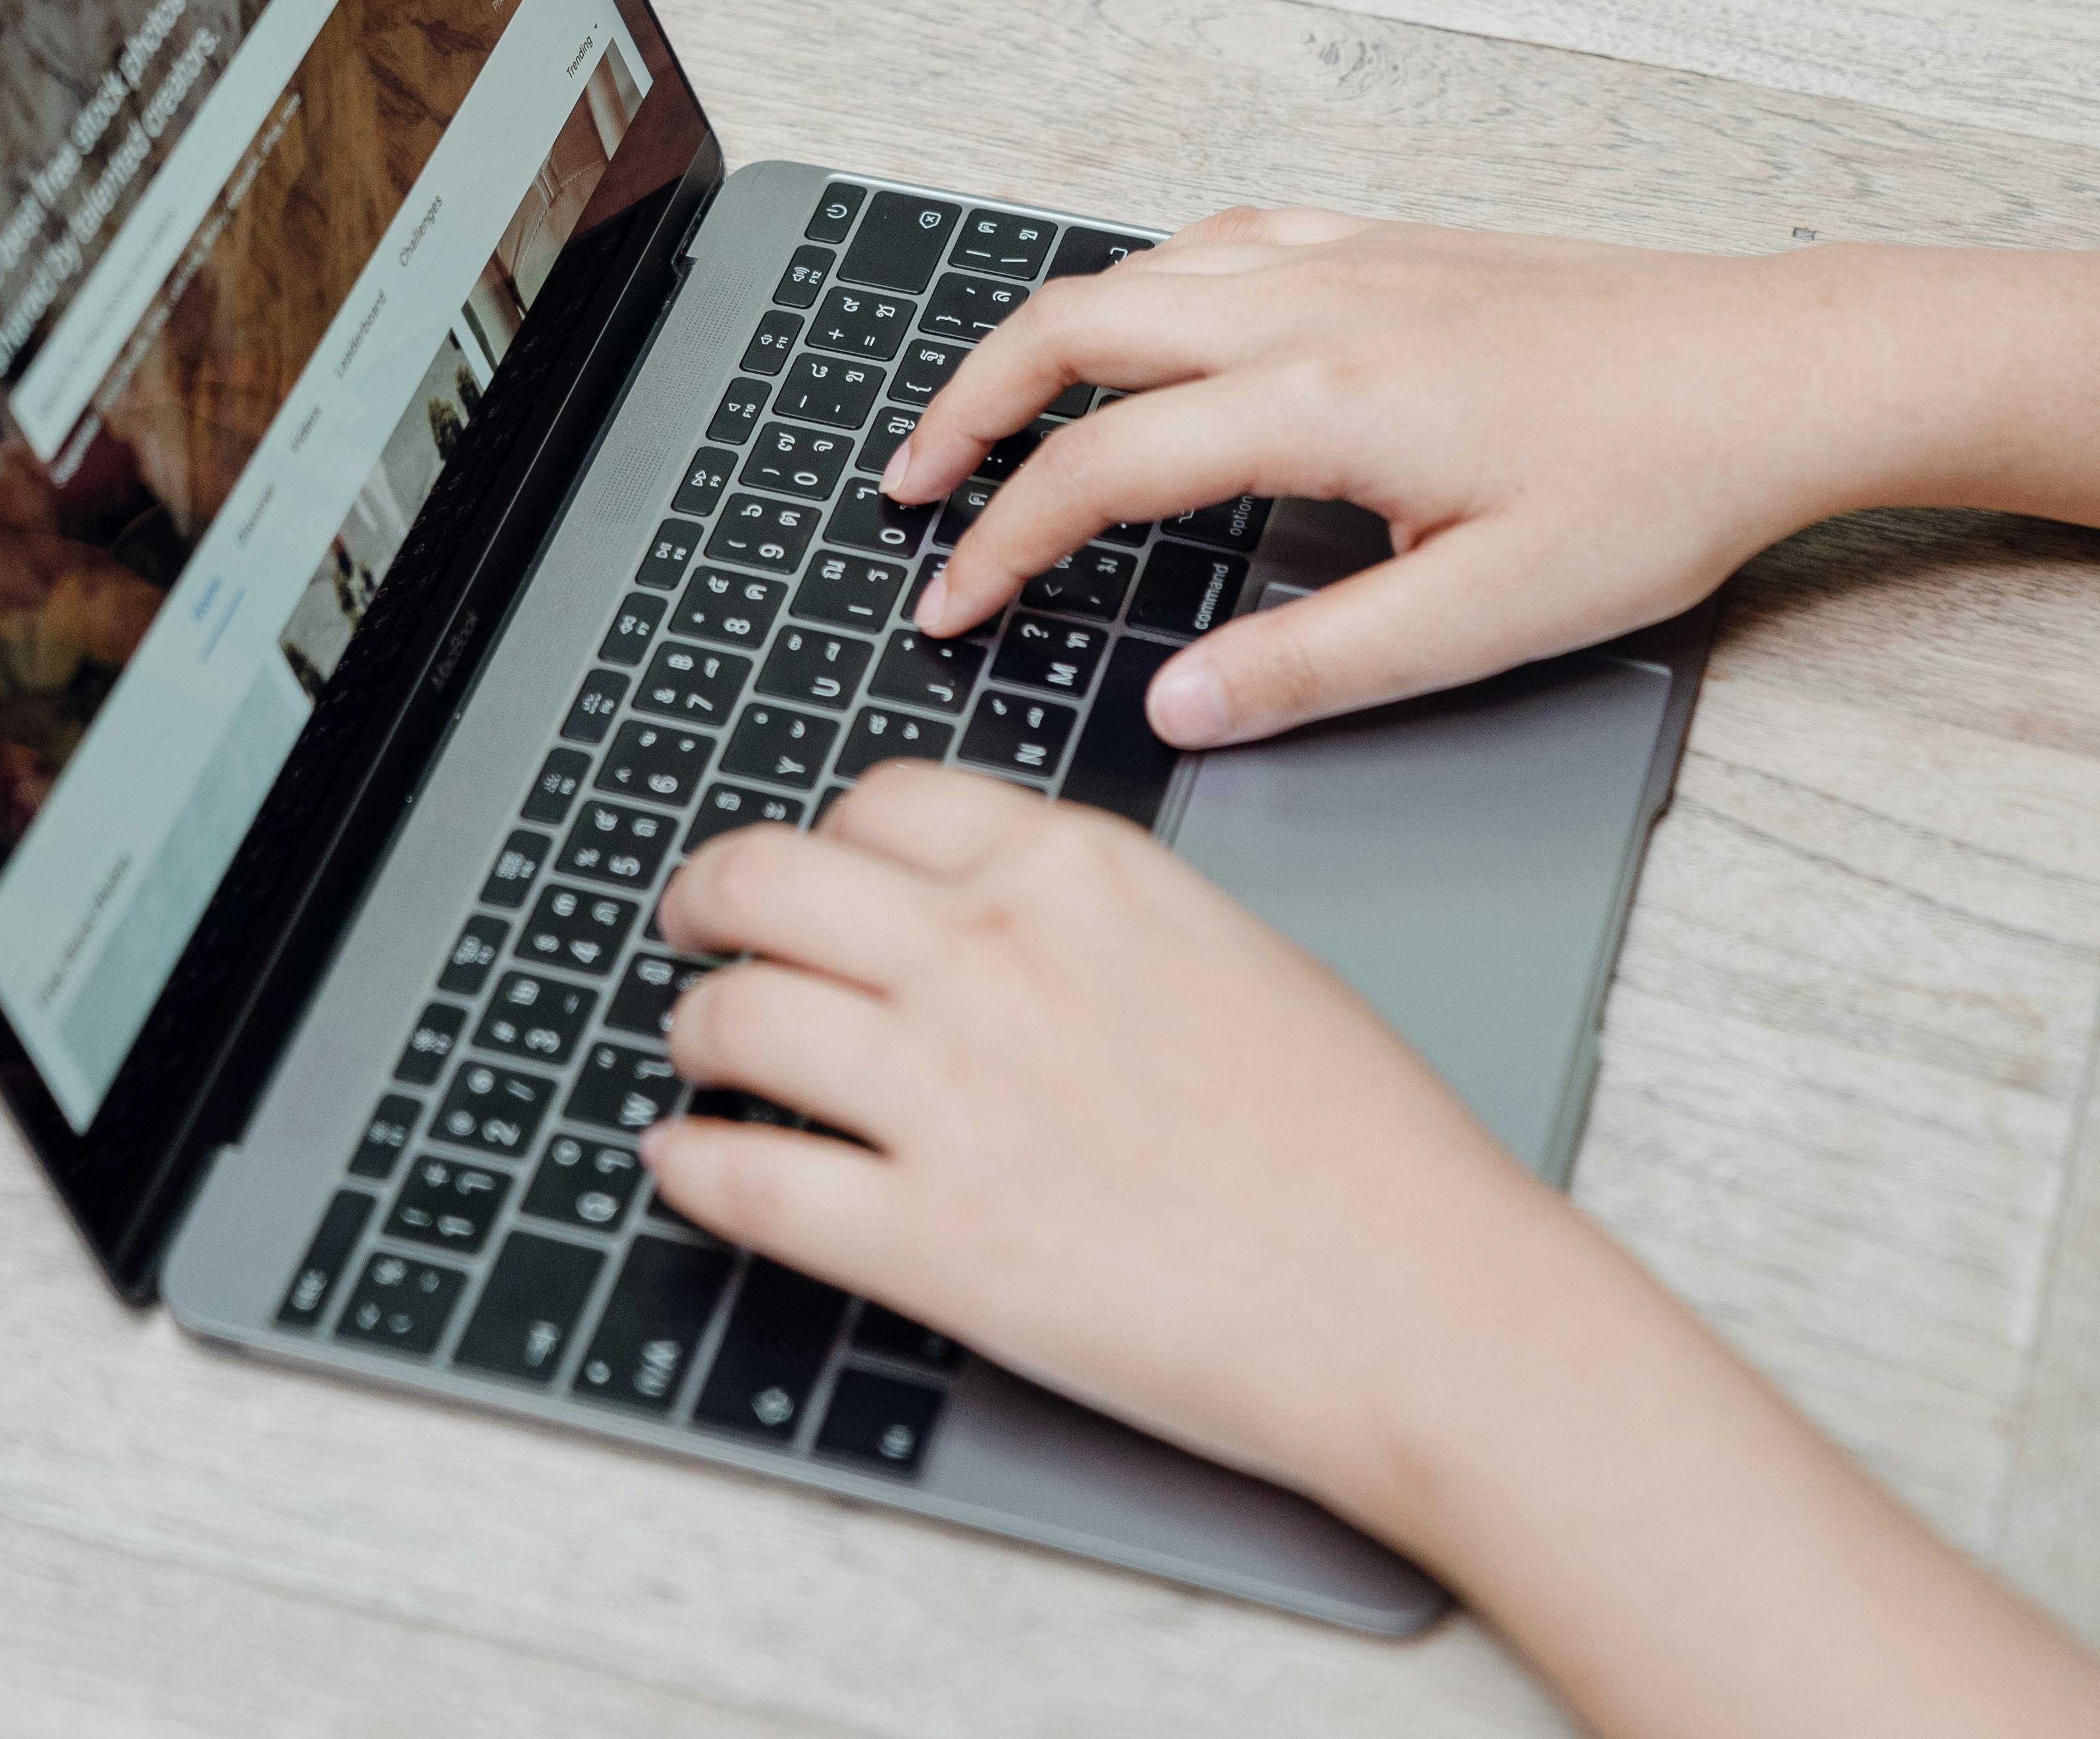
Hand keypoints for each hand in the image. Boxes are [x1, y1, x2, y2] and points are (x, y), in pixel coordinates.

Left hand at [654, 763, 2099, 1738]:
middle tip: (690, 931)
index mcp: (1070, 871)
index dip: (818, 838)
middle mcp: (988, 958)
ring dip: (694, 1031)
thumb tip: (994, 911)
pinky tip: (683, 1162)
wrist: (1416, 1293)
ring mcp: (949, 1098)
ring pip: (737, 1020)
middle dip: (706, 902)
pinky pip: (751, 1183)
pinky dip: (693, 1168)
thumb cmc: (1355, 1137)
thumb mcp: (1218, 943)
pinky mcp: (933, 1243)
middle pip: (768, 883)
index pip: (876, 805)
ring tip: (696, 1052)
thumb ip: (1090, 912)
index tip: (799, 869)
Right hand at [891, 214, 2091, 749]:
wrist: (1773, 369)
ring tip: (993, 412)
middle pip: (1074, 326)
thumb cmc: (1655, 487)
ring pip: (1135, 270)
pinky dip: (1145, 281)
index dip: (1004, 542)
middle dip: (966, 404)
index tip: (951, 603)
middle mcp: (1311, 304)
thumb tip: (1180, 707)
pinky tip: (1151, 326)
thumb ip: (1318, 666)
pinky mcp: (1388, 242)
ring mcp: (1346, 255)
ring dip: (1044, 339)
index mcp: (1321, 401)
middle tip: (909, 486)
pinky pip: (1221, 236)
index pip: (1100, 468)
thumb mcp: (1492, 618)